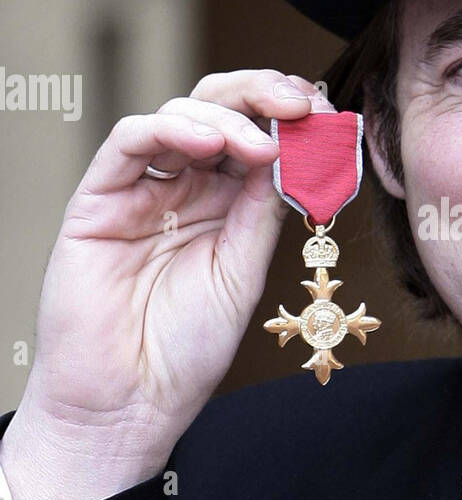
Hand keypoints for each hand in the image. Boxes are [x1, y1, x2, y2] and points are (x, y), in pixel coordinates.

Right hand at [0, 70, 332, 499]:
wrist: (129, 403)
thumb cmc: (184, 350)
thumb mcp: (243, 272)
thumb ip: (263, 209)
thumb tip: (298, 149)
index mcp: (226, 204)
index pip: (257, 135)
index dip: (289, 116)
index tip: (324, 113)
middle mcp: (184, 187)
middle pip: (220, 109)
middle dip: (263, 96)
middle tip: (299, 105)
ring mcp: (141, 189)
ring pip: (179, 114)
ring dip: (227, 116)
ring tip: (261, 144)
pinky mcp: (99, 198)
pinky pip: (130, 141)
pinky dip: (172, 128)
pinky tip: (212, 145)